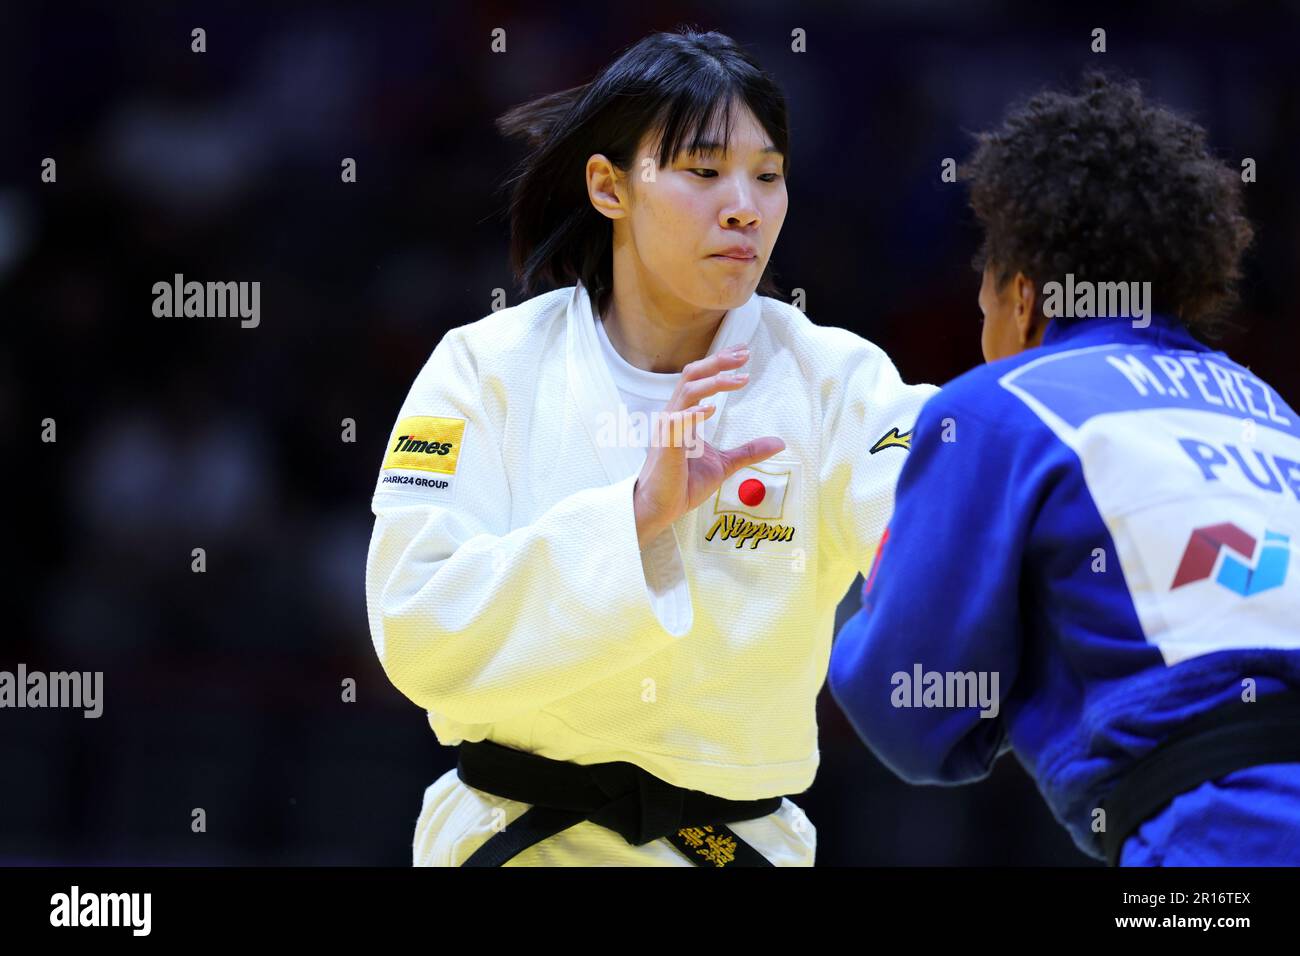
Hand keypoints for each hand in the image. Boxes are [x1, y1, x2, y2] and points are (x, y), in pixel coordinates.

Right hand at [632, 343, 785, 548]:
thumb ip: (748, 450)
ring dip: (714, 381)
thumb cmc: (684, 484)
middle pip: (692, 375)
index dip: (720, 364)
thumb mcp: (725, 464)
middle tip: (745, 355)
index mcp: (684, 415)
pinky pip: (676, 422)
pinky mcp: (666, 446)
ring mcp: (668, 429)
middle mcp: (674, 415)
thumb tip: (779, 443)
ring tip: (740, 379)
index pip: (699, 379)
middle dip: (718, 362)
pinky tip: (711, 409)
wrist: (662, 507)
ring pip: (687, 391)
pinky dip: (693, 413)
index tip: (743, 354)